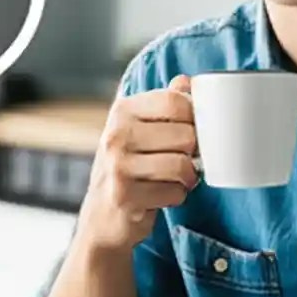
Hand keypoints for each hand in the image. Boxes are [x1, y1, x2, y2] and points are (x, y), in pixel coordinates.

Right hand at [76, 75, 199, 254]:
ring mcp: (118, 166)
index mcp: (122, 110)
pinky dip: (177, 196)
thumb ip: (164, 103)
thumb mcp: (139, 129)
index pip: (176, 101)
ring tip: (176, 178)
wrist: (102, 214)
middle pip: (186, 134)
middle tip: (182, 159)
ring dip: (187, 176)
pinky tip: (162, 194)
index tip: (190, 129)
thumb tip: (186, 81)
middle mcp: (116, 134)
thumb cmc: (128, 166)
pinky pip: (175, 192)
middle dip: (192, 152)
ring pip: (182, 165)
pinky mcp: (125, 195)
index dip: (194, 117)